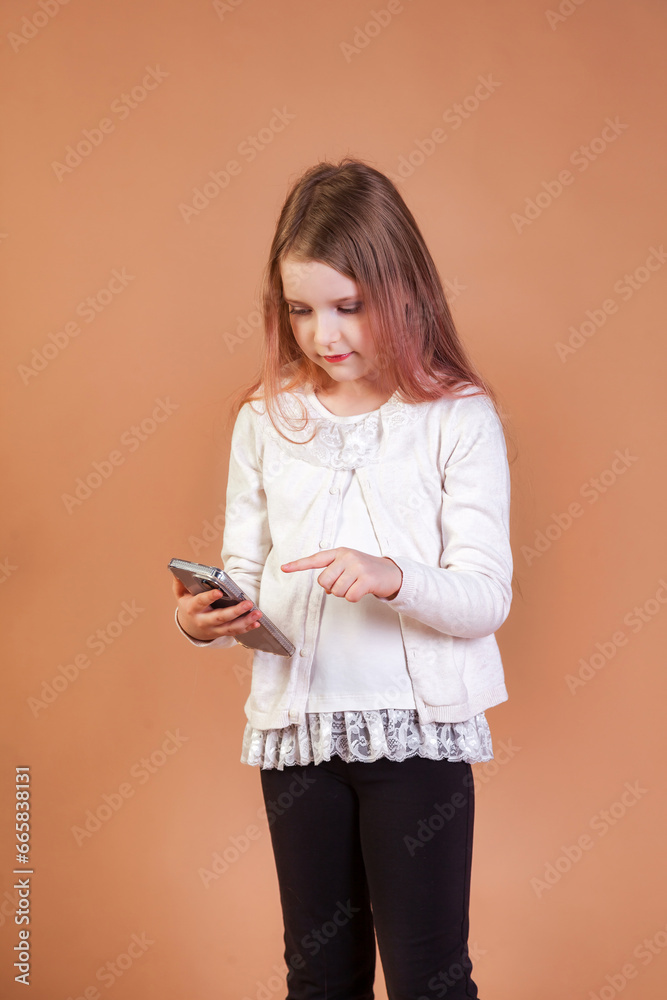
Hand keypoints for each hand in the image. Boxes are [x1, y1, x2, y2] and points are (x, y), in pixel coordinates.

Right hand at [172, 576, 262, 641]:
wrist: (190, 627)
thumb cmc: (188, 606)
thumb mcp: (181, 595)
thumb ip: (180, 583)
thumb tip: (177, 570)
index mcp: (193, 609)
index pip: (200, 602)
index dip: (209, 597)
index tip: (219, 592)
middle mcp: (203, 621)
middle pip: (220, 617)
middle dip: (235, 611)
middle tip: (248, 603)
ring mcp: (214, 629)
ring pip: (230, 627)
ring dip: (245, 621)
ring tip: (257, 614)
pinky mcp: (222, 633)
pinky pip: (235, 632)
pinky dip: (247, 628)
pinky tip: (257, 623)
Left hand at [281, 548, 402, 601]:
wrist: (391, 573)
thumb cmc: (366, 570)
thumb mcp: (349, 563)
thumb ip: (334, 570)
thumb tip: (325, 587)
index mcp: (339, 552)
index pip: (316, 559)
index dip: (299, 565)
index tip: (284, 568)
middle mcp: (347, 557)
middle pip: (324, 581)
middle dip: (332, 588)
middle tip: (345, 584)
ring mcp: (357, 567)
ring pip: (337, 591)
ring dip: (345, 593)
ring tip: (355, 585)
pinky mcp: (366, 579)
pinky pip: (350, 596)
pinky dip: (354, 597)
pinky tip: (362, 590)